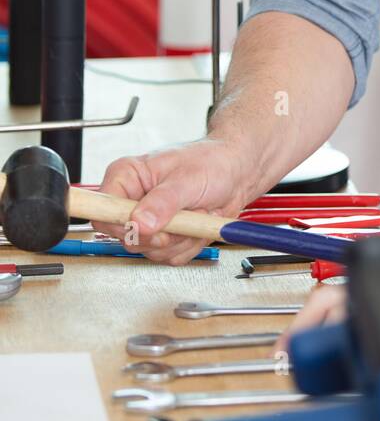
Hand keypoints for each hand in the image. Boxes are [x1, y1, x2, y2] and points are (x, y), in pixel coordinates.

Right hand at [92, 138, 258, 263]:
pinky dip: (190, 245)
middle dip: (162, 235)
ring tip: (196, 215)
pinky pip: (169, 256)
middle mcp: (133, 201)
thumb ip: (162, 202)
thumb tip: (138, 223)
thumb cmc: (212, 163)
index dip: (120, 224)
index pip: (102, 210)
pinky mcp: (163, 237)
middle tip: (185, 218)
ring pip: (150, 251)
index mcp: (127, 177)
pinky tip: (198, 224)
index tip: (146, 227)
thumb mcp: (186, 179)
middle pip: (126, 238)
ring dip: (180, 239)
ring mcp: (147, 222)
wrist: (236, 173)